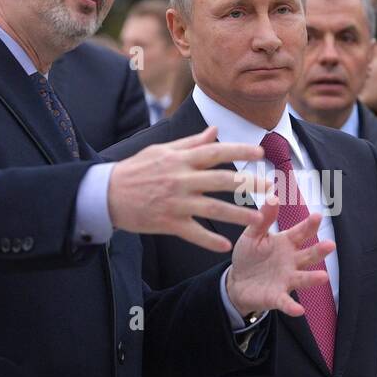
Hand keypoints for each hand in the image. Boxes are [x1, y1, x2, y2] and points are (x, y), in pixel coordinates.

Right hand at [107, 127, 264, 251]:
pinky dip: (210, 240)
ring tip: (259, 219)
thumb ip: (191, 143)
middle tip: (271, 187)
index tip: (260, 152)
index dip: (239, 151)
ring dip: (238, 215)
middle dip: (249, 184)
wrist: (105, 194)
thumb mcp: (161, 150)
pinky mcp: (168, 223)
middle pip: (221, 181)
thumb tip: (215, 130)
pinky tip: (226, 245)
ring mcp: (175, 203)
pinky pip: (194, 233)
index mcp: (180, 160)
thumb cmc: (135, 169)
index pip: (216, 152)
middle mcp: (180, 179)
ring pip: (213, 209)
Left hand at [226, 195, 333, 317]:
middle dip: (320, 251)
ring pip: (303, 278)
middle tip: (331, 245)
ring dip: (313, 278)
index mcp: (286, 243)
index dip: (309, 225)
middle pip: (308, 255)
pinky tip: (299, 310)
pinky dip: (292, 306)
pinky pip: (286, 302)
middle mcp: (291, 261)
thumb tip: (273, 197)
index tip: (317, 216)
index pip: (301, 233)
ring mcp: (286, 279)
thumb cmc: (248, 256)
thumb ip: (263, 219)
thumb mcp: (252, 235)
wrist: (237, 282)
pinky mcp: (277, 297)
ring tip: (323, 277)